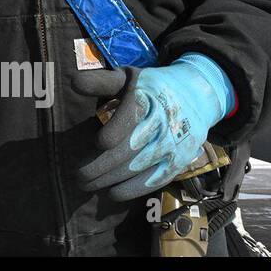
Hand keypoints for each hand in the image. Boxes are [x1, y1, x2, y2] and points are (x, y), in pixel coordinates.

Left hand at [70, 54, 234, 201]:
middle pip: (130, 148)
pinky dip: (132, 189)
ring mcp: (173, 144)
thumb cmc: (150, 86)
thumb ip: (101, 81)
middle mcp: (164, 122)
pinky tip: (112, 193)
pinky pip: (155, 180)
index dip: (114, 131)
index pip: (131, 117)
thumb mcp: (127, 77)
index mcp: (148, 97)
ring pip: (139, 167)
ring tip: (86, 184)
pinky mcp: (179, 162)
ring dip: (110, 179)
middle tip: (77, 174)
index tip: (98, 142)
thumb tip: (74, 82)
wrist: (196, 95)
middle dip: (101, 164)